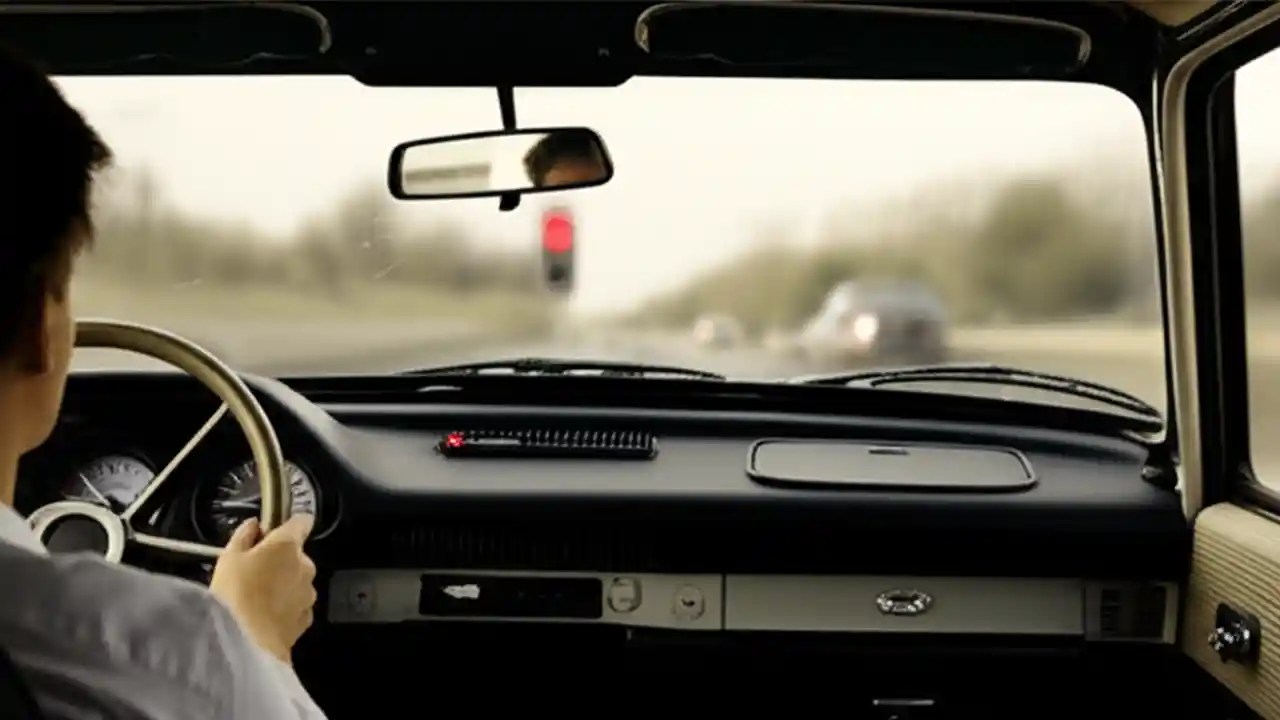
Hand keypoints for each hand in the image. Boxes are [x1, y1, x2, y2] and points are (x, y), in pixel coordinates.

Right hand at [209, 514, 316, 663]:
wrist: (246, 644)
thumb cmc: (233, 593)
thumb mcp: (228, 558)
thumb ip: (244, 536)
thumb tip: (255, 524)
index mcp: (288, 546)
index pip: (301, 522)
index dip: (289, 525)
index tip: (274, 533)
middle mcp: (305, 566)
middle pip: (297, 556)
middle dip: (281, 561)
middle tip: (254, 573)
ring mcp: (309, 594)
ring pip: (298, 581)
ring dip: (285, 585)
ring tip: (257, 600)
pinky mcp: (307, 619)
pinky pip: (297, 605)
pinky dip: (286, 607)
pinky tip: (266, 617)